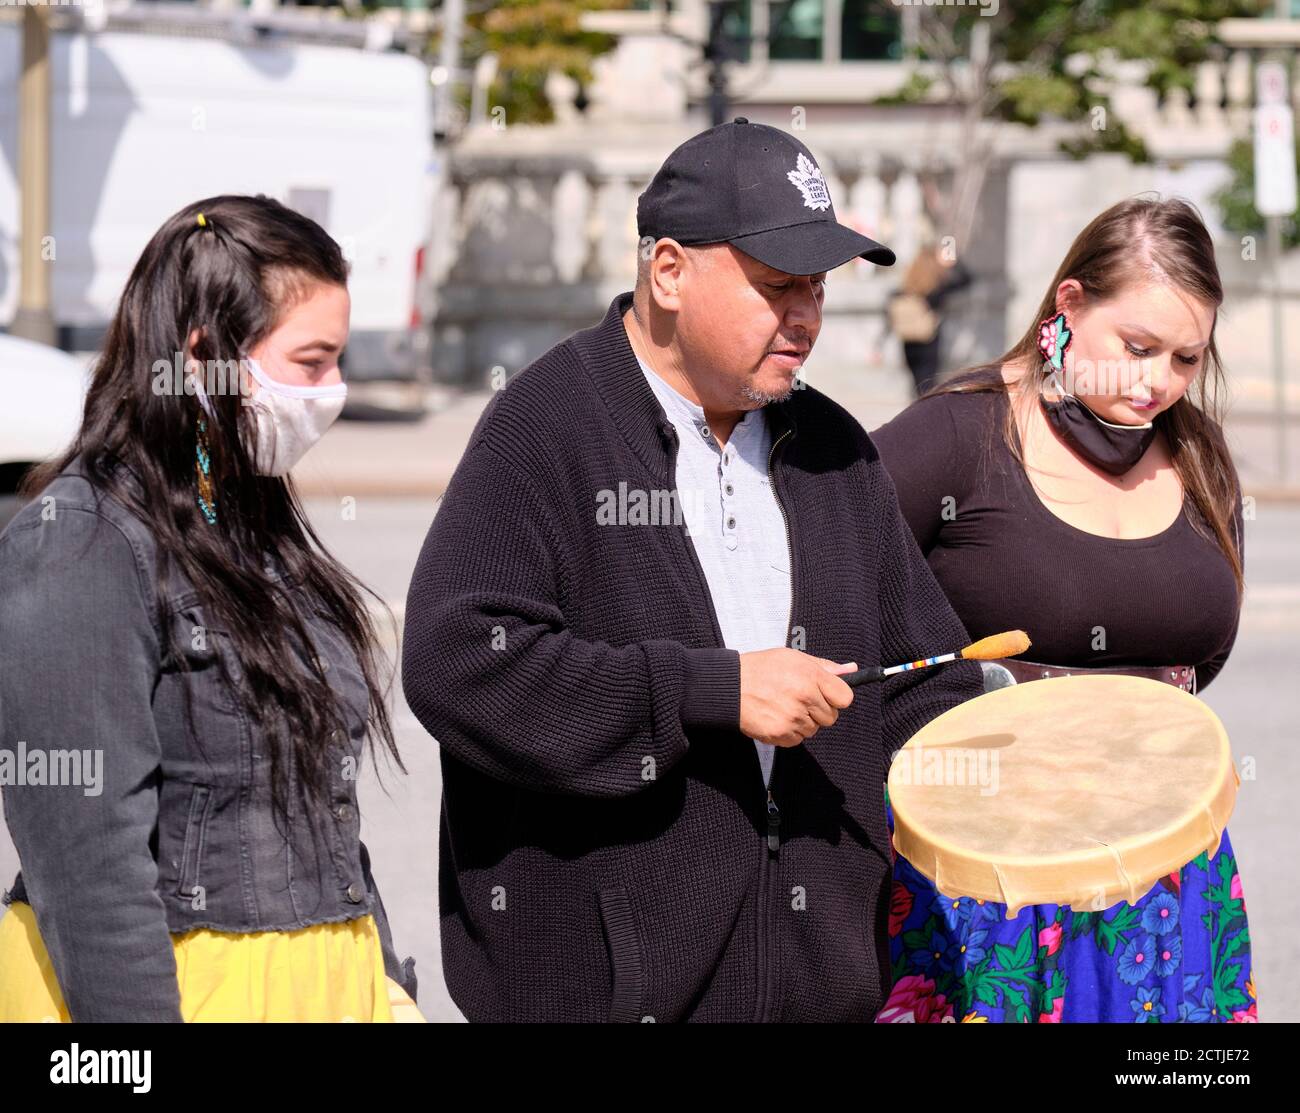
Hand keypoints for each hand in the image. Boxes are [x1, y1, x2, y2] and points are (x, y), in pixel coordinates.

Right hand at [738, 648, 855, 747]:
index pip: (845, 698)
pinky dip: (789, 732)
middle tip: (797, 698)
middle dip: (818, 710)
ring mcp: (792, 718)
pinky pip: (797, 739)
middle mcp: (804, 698)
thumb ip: (825, 666)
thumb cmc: (761, 669)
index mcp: (810, 677)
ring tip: (783, 706)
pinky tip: (776, 716)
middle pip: (831, 717)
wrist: (729, 686)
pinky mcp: (780, 734)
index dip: (836, 696)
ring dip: (803, 721)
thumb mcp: (793, 658)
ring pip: (813, 729)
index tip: (825, 694)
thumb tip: (851, 669)